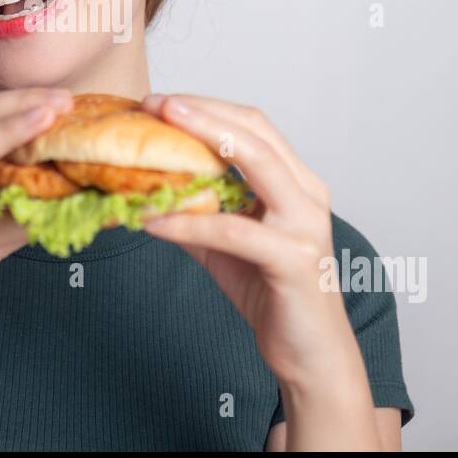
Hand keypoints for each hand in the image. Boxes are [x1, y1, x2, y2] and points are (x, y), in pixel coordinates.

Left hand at [138, 93, 361, 387]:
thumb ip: (198, 212)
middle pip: (254, 132)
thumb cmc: (273, 296)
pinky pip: (232, 230)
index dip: (207, 107)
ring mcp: (305, 225)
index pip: (253, 125)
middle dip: (201, 111)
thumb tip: (146, 190)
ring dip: (201, 141)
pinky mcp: (294, 260)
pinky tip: (151, 220)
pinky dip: (187, 222)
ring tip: (154, 136)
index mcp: (297, 182)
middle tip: (154, 102)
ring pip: (255, 163)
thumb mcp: (226, 244)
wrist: (310, 356)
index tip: (162, 101)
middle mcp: (308, 194)